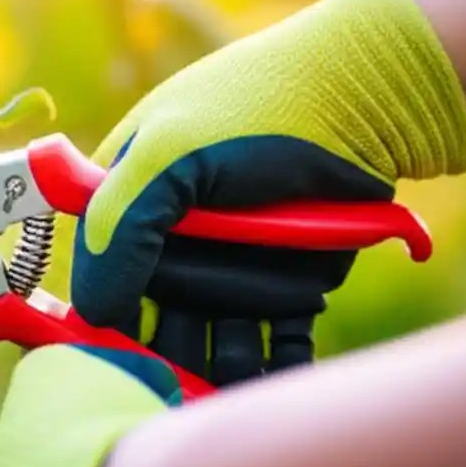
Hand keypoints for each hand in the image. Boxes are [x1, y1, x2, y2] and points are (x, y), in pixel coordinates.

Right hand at [72, 0, 465, 385]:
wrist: (371, 92)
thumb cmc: (261, 109)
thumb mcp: (167, 155)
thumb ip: (117, 228)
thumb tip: (94, 311)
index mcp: (132, 198)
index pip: (106, 278)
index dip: (116, 319)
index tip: (134, 351)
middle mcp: (180, 233)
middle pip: (166, 316)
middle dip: (183, 338)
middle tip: (206, 342)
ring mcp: (237, 256)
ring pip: (222, 331)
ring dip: (232, 354)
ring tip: (248, 361)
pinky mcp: (294, 275)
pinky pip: (278, 336)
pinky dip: (279, 361)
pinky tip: (280, 373)